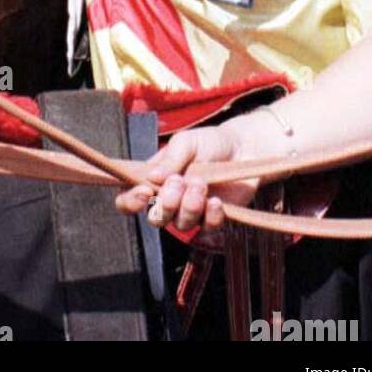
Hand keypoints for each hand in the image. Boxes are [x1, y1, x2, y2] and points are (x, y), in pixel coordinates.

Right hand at [115, 126, 259, 232]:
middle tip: (179, 182)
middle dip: (165, 203)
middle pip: (154, 218)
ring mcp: (190, 211)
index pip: (128, 198)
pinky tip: (217, 201)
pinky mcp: (212, 220)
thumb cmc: (209, 142)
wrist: (244, 149)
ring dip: (190, 205)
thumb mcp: (186, 142)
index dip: (130, 201)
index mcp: (153, 179)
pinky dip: (211, 215)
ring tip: (201, 184)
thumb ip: (169, 160)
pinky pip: (206, 228)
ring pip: (180, 224)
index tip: (145, 190)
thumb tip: (151, 177)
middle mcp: (168, 199)